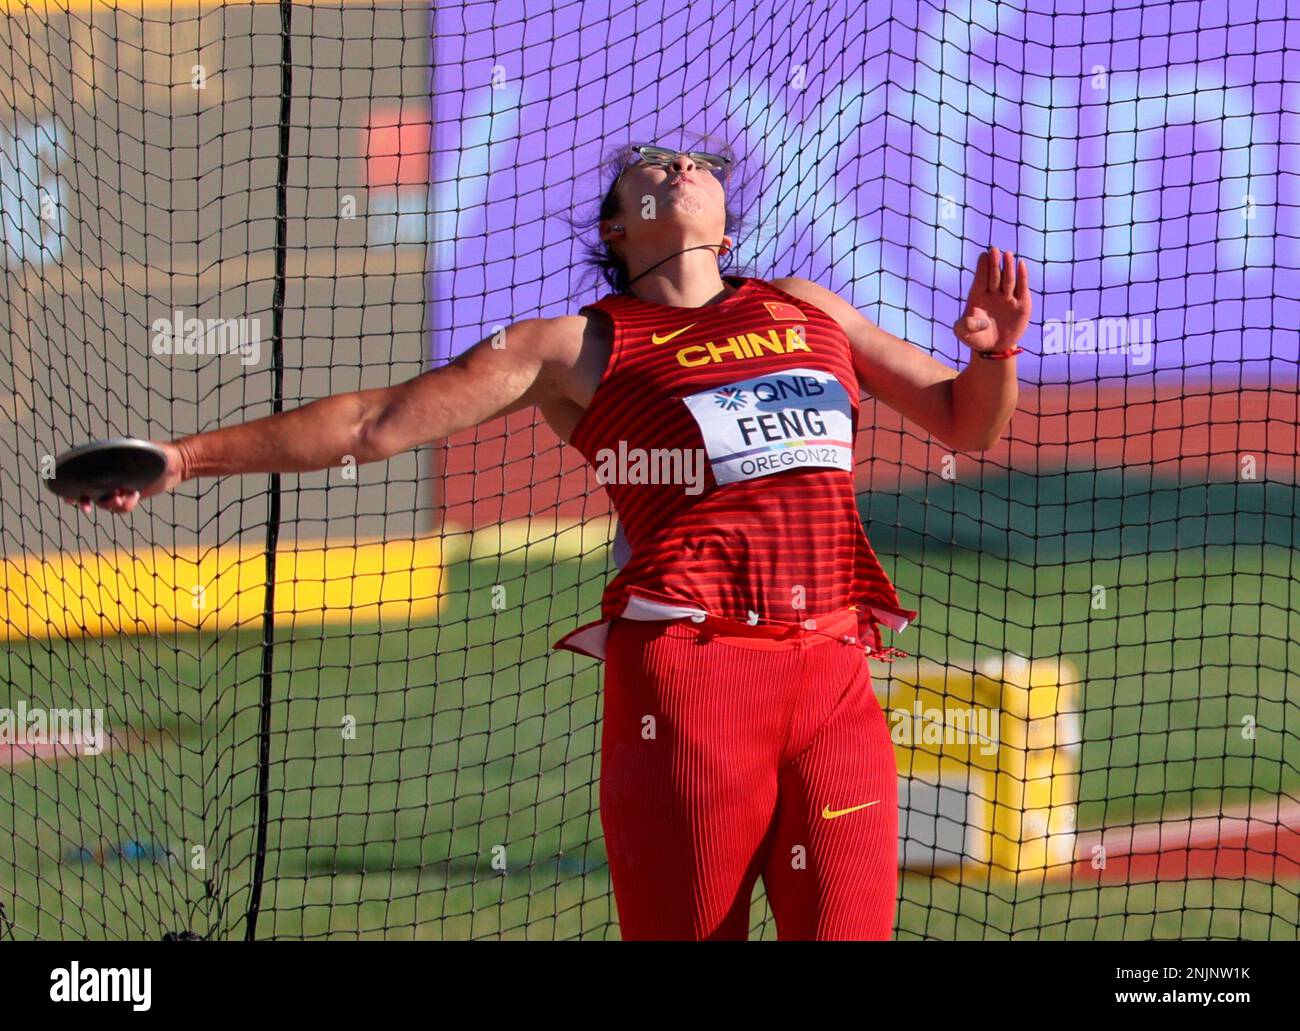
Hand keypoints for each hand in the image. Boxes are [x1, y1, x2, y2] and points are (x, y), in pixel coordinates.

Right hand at [65, 440, 187, 514]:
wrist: (176, 465)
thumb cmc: (156, 453)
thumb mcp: (138, 450)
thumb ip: (123, 455)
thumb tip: (104, 462)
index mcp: (104, 463)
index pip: (80, 474)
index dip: (70, 487)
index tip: (68, 496)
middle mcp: (107, 476)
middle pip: (86, 493)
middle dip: (84, 502)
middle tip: (86, 507)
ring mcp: (117, 488)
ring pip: (104, 503)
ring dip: (110, 503)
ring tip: (123, 496)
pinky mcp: (128, 498)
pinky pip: (120, 509)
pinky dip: (126, 505)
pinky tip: (135, 495)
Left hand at [952, 246, 1031, 354]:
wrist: (994, 348)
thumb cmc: (975, 337)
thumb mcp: (963, 334)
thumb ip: (964, 326)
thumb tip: (973, 318)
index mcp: (977, 297)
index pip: (980, 279)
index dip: (982, 268)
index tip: (983, 255)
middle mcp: (993, 294)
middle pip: (994, 276)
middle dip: (994, 263)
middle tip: (993, 250)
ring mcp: (1008, 297)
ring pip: (1008, 279)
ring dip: (1008, 267)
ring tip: (1007, 254)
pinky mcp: (1022, 304)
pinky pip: (1022, 288)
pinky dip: (1022, 277)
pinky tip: (1021, 264)